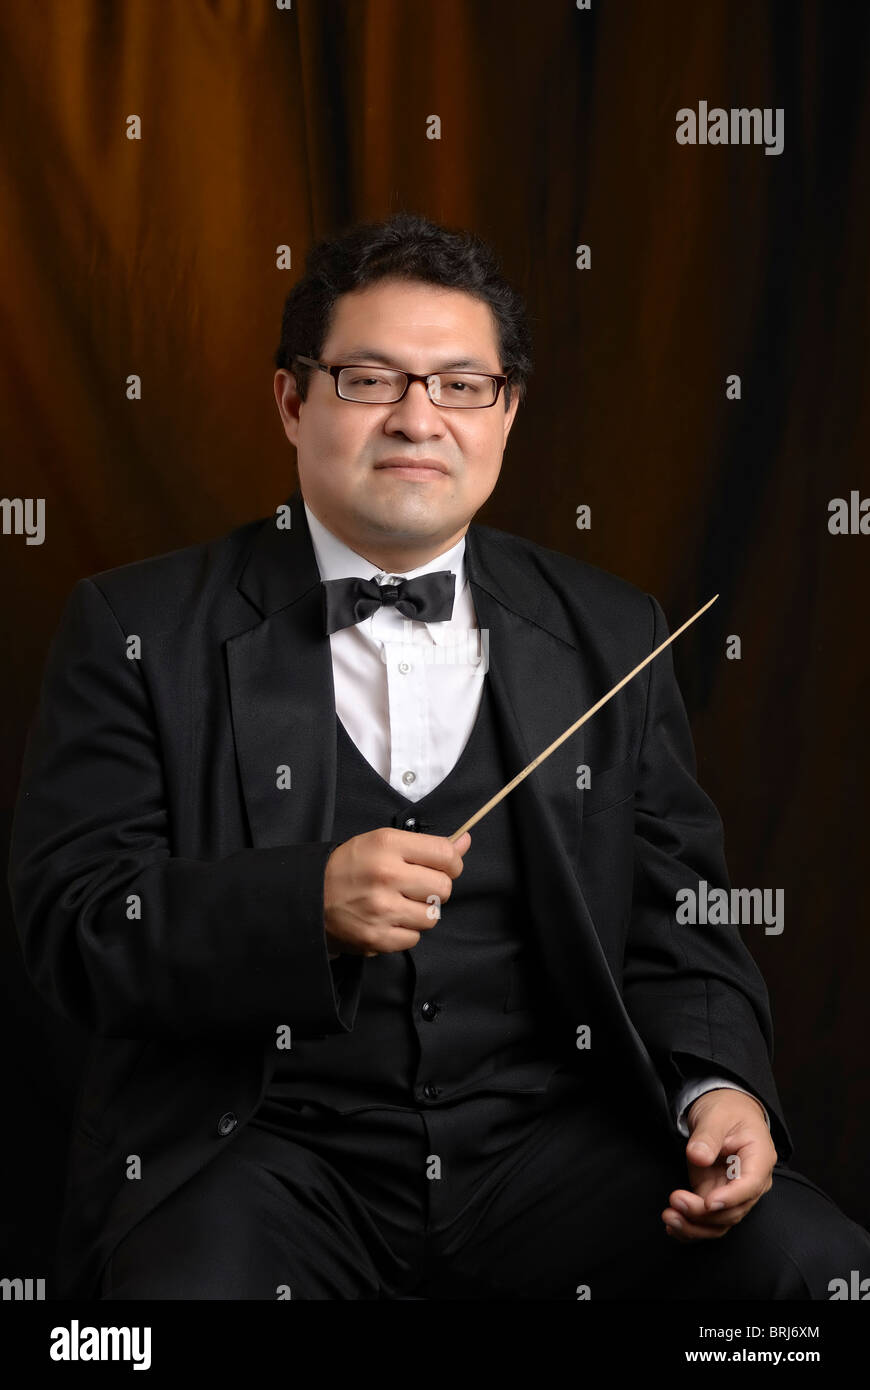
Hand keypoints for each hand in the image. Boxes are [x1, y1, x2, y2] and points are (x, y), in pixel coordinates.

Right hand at [323, 827, 470, 958]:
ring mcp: (382, 909)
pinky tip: (390, 920)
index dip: (453, 863)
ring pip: (432, 916)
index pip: (445, 855)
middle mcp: (386, 875)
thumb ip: (426, 845)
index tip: (445, 867)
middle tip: (418, 887)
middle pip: (444, 888)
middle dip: (436, 889)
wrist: (310, 896)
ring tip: (401, 904)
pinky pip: (414, 938)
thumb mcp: (383, 842)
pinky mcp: (377, 937)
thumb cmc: (350, 866)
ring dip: (421, 912)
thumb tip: (465, 842)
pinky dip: (406, 932)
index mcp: (388, 845)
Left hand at [662, 1088, 776, 1241]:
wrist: (724, 1112)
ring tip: (669, 1218)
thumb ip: (708, 1135)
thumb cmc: (726, 1111)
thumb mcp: (717, 1115)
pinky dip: (691, 1228)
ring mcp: (733, 1193)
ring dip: (695, 1226)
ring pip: (720, 1223)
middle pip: (733, 1210)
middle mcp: (751, 1183)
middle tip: (676, 1200)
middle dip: (704, 1213)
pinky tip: (673, 1227)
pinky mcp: (716, 1197)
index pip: (750, 1185)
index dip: (731, 1198)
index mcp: (759, 1159)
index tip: (708, 1202)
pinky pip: (708, 1221)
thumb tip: (698, 1157)